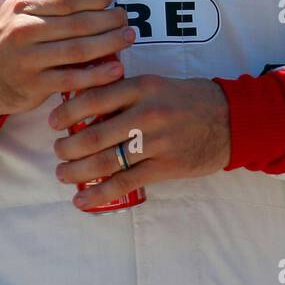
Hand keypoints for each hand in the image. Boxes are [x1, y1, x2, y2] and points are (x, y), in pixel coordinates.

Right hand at [0, 0, 135, 116]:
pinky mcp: (35, 85)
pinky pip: (72, 78)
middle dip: (108, 20)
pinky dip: (97, 75)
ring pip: (77, 50)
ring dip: (109, 44)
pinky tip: (116, 69)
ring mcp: (29, 58)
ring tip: (128, 38)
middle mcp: (24, 30)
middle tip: (126, 19)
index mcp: (23, 6)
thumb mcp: (17, 4)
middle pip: (77, 23)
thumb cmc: (8, 36)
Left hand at [47, 74, 230, 209]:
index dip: (67, 112)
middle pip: (95, 134)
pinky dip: (100, 193)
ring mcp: (157, 142)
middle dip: (68, 147)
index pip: (94, 98)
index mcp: (143, 87)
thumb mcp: (157, 84)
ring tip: (63, 174)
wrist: (231, 120)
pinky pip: (125, 183)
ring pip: (106, 161)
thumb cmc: (189, 100)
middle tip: (58, 152)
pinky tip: (83, 200)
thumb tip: (84, 105)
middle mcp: (148, 113)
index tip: (53, 122)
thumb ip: (125, 92)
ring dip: (77, 171)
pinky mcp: (165, 166)